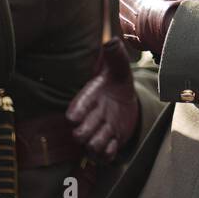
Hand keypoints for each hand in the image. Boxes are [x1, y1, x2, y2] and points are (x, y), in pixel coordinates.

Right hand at [66, 38, 139, 161]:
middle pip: (80, 133)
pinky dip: (109, 152)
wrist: (124, 97)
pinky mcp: (109, 142)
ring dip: (99, 143)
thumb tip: (111, 41)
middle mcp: (90, 118)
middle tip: (100, 123)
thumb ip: (114, 55)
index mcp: (88, 100)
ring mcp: (99, 131)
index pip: (75, 110)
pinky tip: (116, 141)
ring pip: (91, 146)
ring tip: (110, 132)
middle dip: (87, 132)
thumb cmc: (116, 80)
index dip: (76, 114)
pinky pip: (104, 156)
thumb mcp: (118, 67)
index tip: (74, 116)